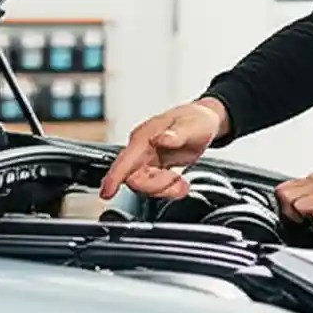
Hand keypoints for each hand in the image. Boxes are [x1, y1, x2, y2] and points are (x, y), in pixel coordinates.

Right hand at [99, 98, 228, 199]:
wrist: (206, 121)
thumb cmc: (197, 119)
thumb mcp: (191, 126)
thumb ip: (176, 134)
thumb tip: (161, 139)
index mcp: (145, 137)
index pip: (124, 160)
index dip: (114, 178)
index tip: (106, 193)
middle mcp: (142, 149)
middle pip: (134, 178)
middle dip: (155, 186)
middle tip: (176, 180)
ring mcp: (147, 158)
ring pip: (144, 184)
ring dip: (163, 189)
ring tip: (182, 183)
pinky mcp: (154, 166)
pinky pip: (154, 185)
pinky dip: (168, 189)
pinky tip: (181, 184)